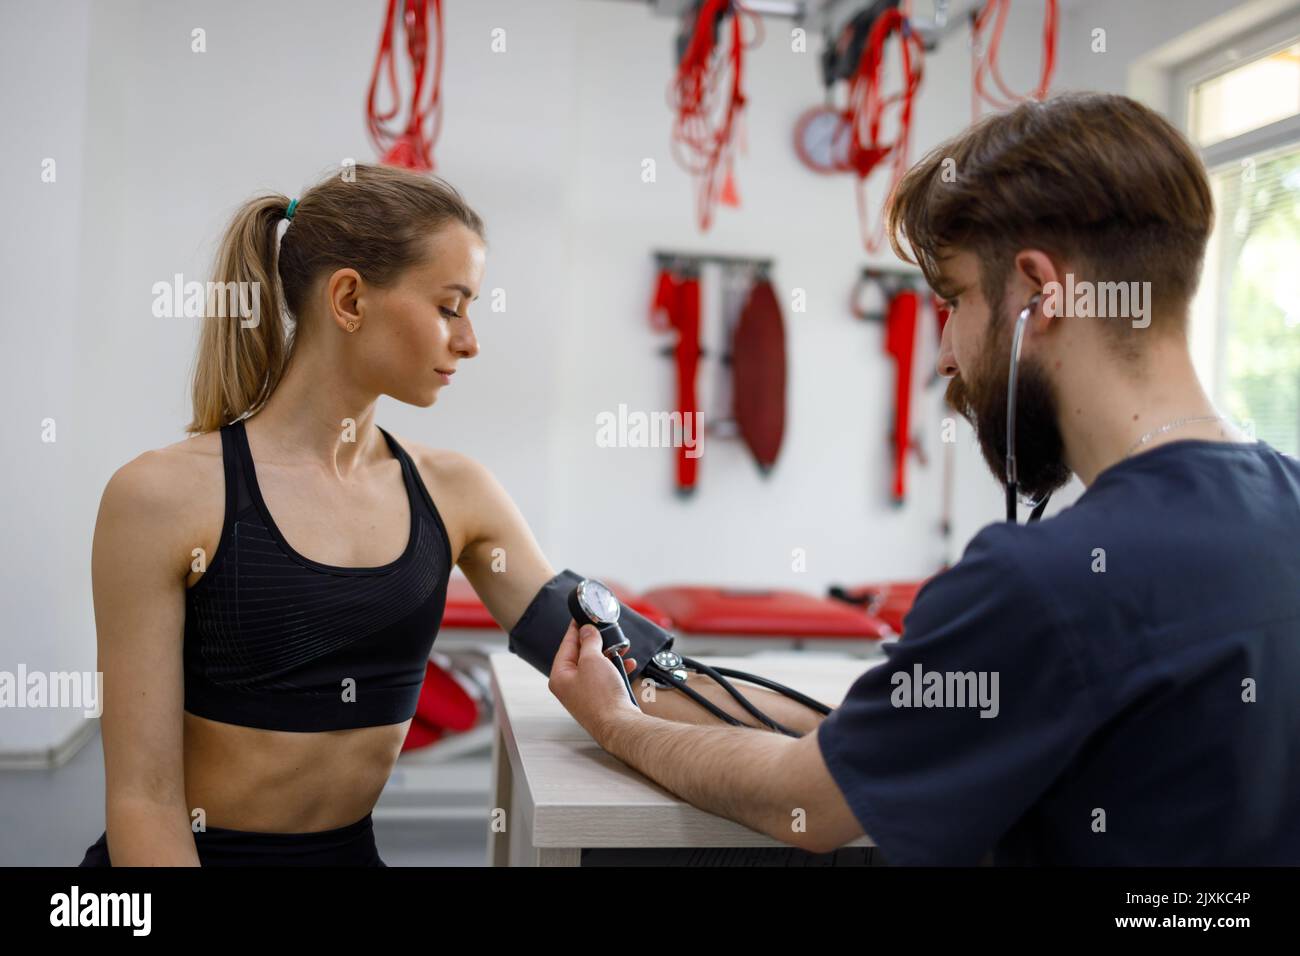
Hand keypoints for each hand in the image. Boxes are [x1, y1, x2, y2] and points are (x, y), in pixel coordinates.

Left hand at [548, 620, 640, 742]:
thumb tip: (587, 630)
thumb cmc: (602, 696)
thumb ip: (589, 641)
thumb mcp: (592, 660)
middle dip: (596, 642)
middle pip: (580, 655)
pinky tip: (628, 664)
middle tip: (604, 629)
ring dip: (609, 654)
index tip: (581, 616)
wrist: (619, 725)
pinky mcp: (600, 700)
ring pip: (595, 666)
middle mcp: (569, 686)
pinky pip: (606, 677)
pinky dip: (616, 668)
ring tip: (621, 646)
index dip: (575, 628)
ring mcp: (585, 694)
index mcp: (560, 676)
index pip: (566, 645)